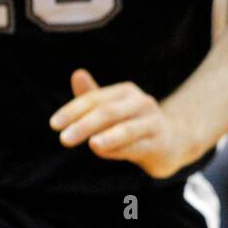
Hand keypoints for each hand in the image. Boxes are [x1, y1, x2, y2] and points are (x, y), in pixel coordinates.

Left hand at [49, 69, 197, 178]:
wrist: (173, 141)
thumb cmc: (134, 123)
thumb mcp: (113, 108)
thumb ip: (92, 96)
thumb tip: (77, 74)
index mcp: (126, 92)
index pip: (95, 99)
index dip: (73, 110)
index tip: (54, 125)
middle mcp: (142, 103)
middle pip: (109, 112)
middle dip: (85, 124)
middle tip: (63, 139)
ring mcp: (154, 123)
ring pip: (128, 129)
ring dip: (109, 137)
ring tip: (92, 145)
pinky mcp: (161, 144)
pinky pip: (139, 147)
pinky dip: (121, 150)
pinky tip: (104, 153)